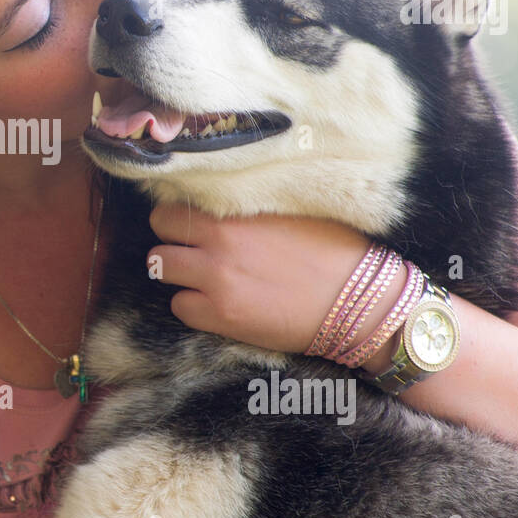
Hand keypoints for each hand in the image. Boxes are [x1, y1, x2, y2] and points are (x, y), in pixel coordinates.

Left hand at [146, 202, 400, 356]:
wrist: (359, 301)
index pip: (171, 209)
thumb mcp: (291, 212)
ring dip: (176, 274)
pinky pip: (180, 308)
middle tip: (190, 251)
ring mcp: (216, 283)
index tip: (189, 226)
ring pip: (161, 272)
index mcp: (234, 214)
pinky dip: (191, 305)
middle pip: (158, 237)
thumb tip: (223, 199)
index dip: (177, 218)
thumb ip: (249, 206)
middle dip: (171, 242)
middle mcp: (218, 245)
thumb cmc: (334, 251)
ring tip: (200, 277)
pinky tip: (215, 302)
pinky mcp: (223, 318)